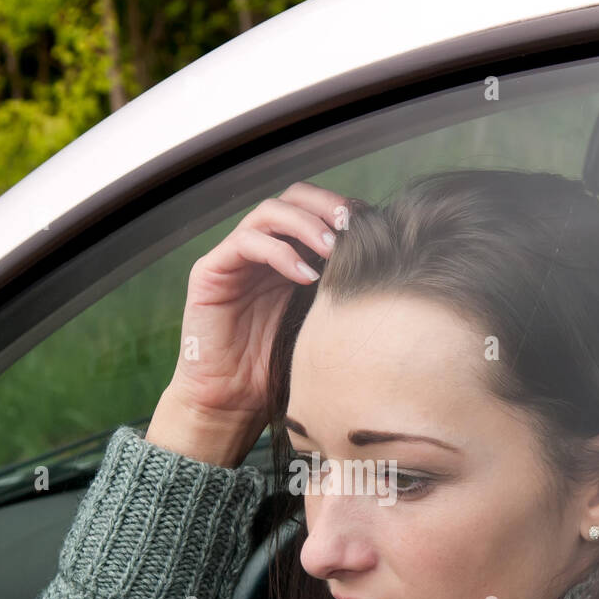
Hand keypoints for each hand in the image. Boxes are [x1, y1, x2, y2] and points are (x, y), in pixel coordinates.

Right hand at [152, 181, 349, 462]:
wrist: (234, 401)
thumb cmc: (280, 368)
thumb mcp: (322, 322)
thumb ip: (340, 289)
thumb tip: (388, 265)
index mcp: (290, 255)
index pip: (317, 209)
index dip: (344, 210)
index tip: (375, 227)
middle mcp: (262, 249)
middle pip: (294, 197)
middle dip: (327, 206)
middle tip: (353, 226)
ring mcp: (235, 257)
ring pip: (270, 212)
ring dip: (306, 224)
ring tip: (332, 249)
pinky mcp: (210, 271)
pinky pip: (246, 243)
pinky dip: (279, 252)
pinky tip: (304, 276)